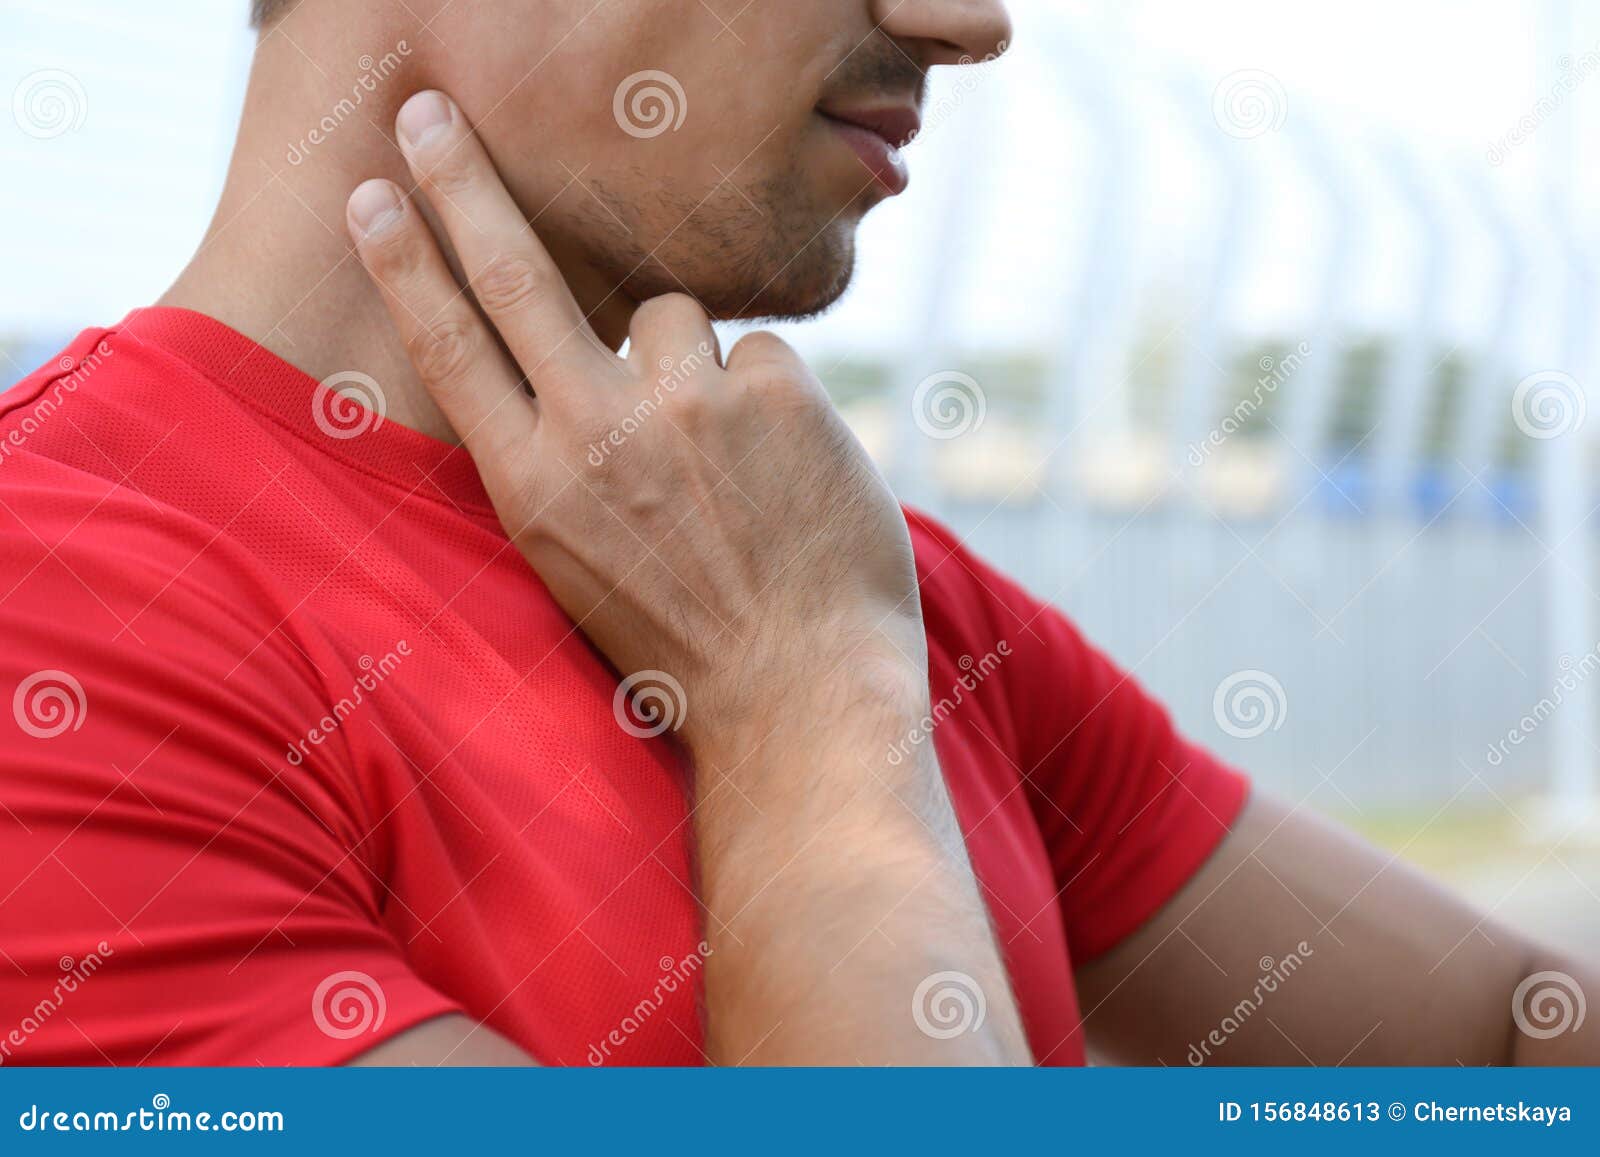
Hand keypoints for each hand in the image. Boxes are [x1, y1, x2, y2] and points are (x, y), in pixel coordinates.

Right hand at [347, 91, 924, 759]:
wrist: (802, 695)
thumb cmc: (690, 642)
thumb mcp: (580, 566)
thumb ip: (557, 463)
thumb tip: (576, 359)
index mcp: (532, 489)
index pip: (449, 348)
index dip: (406, 262)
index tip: (372, 195)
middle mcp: (595, 436)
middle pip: (512, 274)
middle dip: (461, 181)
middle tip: (430, 113)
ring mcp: (687, 406)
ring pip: (673, 317)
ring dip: (696, 369)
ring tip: (730, 466)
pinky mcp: (775, 389)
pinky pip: (759, 350)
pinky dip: (771, 400)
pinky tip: (787, 475)